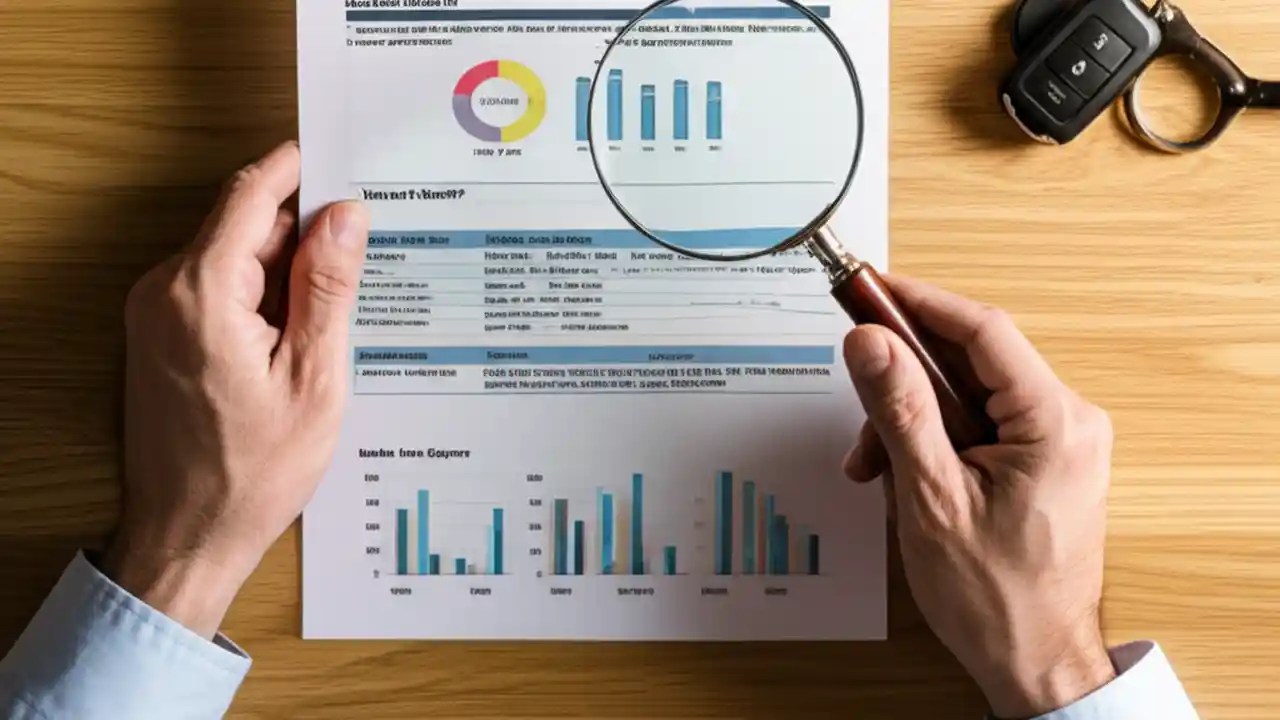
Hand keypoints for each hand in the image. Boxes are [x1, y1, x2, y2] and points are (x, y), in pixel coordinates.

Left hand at [104, 142, 369, 637]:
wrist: (188, 535)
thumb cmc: (254, 471)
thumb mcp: (314, 377)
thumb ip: (327, 288)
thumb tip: (345, 215)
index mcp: (202, 293)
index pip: (252, 195)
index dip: (301, 171)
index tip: (344, 160)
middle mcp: (165, 291)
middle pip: (244, 225)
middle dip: (305, 235)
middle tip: (364, 262)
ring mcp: (155, 312)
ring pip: (234, 257)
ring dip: (286, 273)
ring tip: (338, 318)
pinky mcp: (159, 334)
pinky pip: (217, 289)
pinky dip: (261, 299)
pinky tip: (301, 339)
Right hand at [842, 276, 1114, 718]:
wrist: (1035, 661)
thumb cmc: (997, 598)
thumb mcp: (931, 497)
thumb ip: (899, 411)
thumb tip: (870, 342)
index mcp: (1056, 423)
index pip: (983, 331)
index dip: (920, 302)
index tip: (870, 288)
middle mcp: (1068, 421)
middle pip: (970, 363)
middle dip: (902, 381)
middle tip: (856, 392)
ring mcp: (1057, 442)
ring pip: (966, 396)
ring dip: (910, 420)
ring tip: (874, 465)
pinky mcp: (1041, 460)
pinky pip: (976, 424)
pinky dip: (931, 440)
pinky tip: (899, 474)